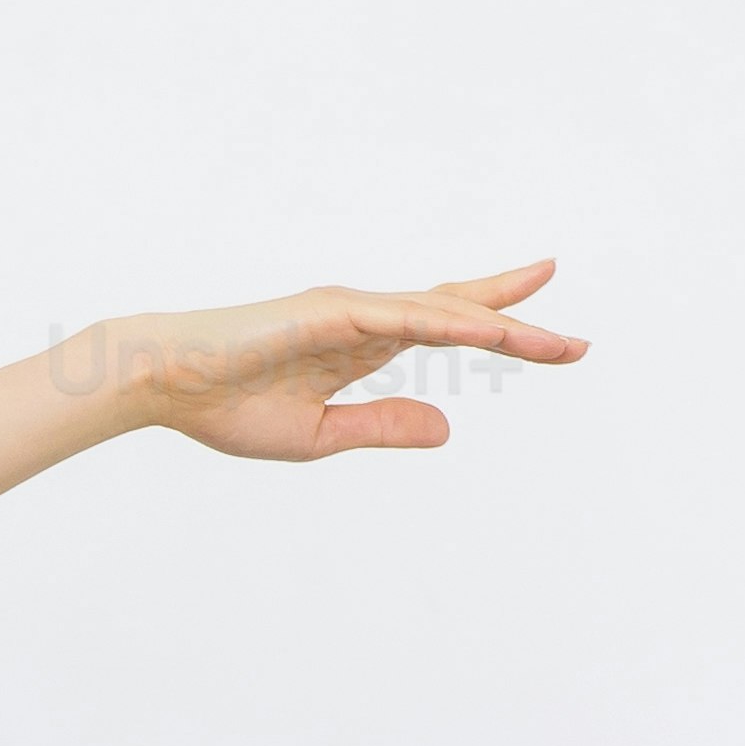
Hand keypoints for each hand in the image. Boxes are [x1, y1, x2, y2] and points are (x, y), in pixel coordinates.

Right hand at [109, 263, 585, 459]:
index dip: (501, 333)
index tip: (556, 346)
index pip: (446, 332)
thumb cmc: (225, 406)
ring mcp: (352, 310)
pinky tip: (493, 333)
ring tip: (555, 346)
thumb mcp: (320, 436)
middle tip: (579, 343)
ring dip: (502, 330)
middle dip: (521, 324)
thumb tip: (450, 429)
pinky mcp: (334, 311)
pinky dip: (454, 324)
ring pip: (444, 316)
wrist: (165, 383)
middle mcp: (366, 318)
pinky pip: (408, 318)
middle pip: (460, 312)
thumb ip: (383, 427)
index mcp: (362, 346)